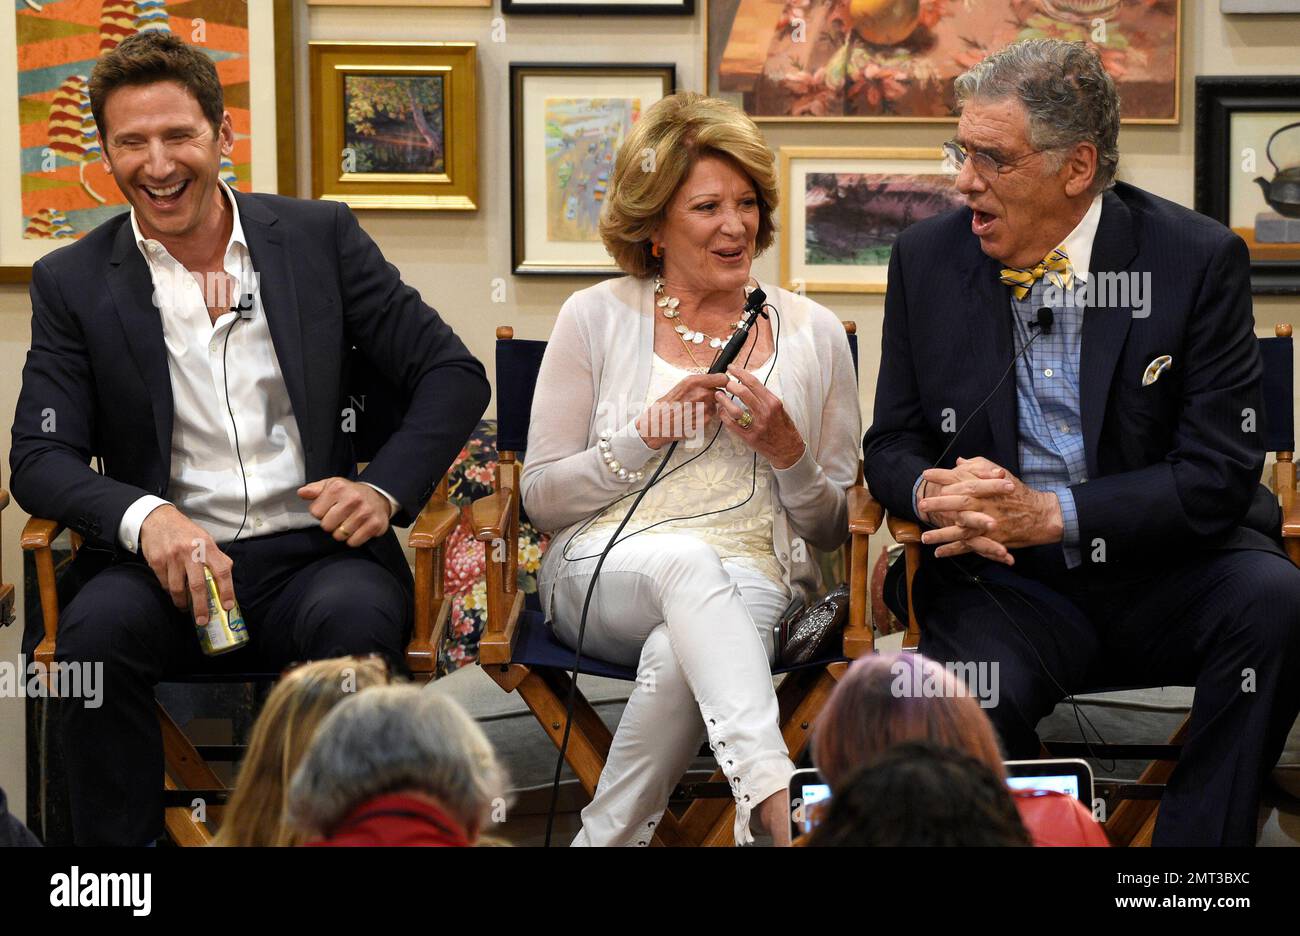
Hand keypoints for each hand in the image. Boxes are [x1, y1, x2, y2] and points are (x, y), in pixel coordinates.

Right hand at [139, 504, 234, 625]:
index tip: (227, 606)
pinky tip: (174, 593)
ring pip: (178, 589)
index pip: (222, 571)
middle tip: (202, 620)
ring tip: (186, 608)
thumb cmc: (185, 532)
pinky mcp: (157, 562)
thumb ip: (216, 558)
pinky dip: (170, 592)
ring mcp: (172, 557)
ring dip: (182, 603)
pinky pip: (165, 584)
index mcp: (207, 546)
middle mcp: (190, 552)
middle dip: (201, 607)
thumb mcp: (205, 539)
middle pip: (198, 586)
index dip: (227, 590)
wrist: (158, 519)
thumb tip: (226, 580)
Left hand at [298, 477, 391, 546]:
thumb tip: (301, 493)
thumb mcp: (332, 486)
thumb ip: (314, 489)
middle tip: (339, 518)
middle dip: (330, 524)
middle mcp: (353, 498)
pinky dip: (353, 539)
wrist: (378, 497)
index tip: (329, 509)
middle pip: (326, 526)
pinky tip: (357, 529)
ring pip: (339, 535)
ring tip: (348, 523)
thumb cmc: (350, 493)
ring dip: (341, 533)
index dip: (320, 513)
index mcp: (338, 487)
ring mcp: (365, 512)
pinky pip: (353, 542)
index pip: (315, 512)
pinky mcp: (375, 524)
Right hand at [636, 372, 730, 448]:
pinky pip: (712, 416)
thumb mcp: (679, 387)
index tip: (721, 384)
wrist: (658, 425)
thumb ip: (696, 384)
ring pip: (716, 404)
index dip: (723, 382)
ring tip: (694, 409)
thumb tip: (708, 382)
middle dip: (714, 395)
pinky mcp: (706, 421)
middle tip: (702, 400)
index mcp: (694, 382)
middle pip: (720, 392)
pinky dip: (705, 416)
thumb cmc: (664, 407)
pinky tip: (693, 417)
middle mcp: (701, 393)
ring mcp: (705, 408)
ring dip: (709, 406)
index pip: (722, 378)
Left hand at [713, 365, 805, 468]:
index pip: (753, 382)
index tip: (731, 368)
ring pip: (735, 409)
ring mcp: (756, 425)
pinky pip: (732, 425)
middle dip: (730, 385)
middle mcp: (765, 412)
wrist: (788, 449)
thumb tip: (748, 384)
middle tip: (725, 383)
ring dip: (724, 400)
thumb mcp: (779, 408)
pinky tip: (721, 411)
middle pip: (743, 392)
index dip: (739, 373)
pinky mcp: (749, 437)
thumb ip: (764, 397)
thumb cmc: (783, 427)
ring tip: (718, 395)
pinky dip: (724, 416)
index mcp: (772, 402)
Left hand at [918, 457, 1063, 559]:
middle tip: (923, 504)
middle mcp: (986, 504)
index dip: (943, 475)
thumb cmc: (1018, 493)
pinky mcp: (991, 539)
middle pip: (961, 502)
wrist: (1040, 515)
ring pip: (963, 528)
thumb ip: (979, 466)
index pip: (962, 478)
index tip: (926, 473)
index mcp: (987, 487)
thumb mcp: (1001, 474)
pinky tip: (938, 553)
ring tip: (924, 537)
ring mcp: (989, 523)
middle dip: (940, 503)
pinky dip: (954, 550)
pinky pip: (970, 546)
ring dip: (942, 533)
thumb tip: (960, 461)